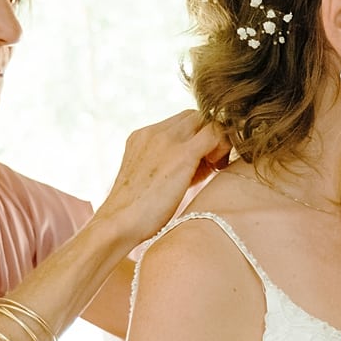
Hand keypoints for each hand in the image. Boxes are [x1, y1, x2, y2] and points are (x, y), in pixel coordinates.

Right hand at [95, 110, 230, 244]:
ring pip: (206, 120)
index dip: (194, 137)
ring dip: (216, 141)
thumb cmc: (134, 213)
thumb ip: (162, 165)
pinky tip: (217, 169)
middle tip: (211, 163)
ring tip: (213, 167)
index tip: (199, 162)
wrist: (118, 223)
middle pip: (194, 116)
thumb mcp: (145, 179)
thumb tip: (188, 169)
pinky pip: (214, 134)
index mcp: (141, 136)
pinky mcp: (183, 154)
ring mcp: (167, 140)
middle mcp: (153, 132)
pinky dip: (222, 147)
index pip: (179, 121)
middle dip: (206, 135)